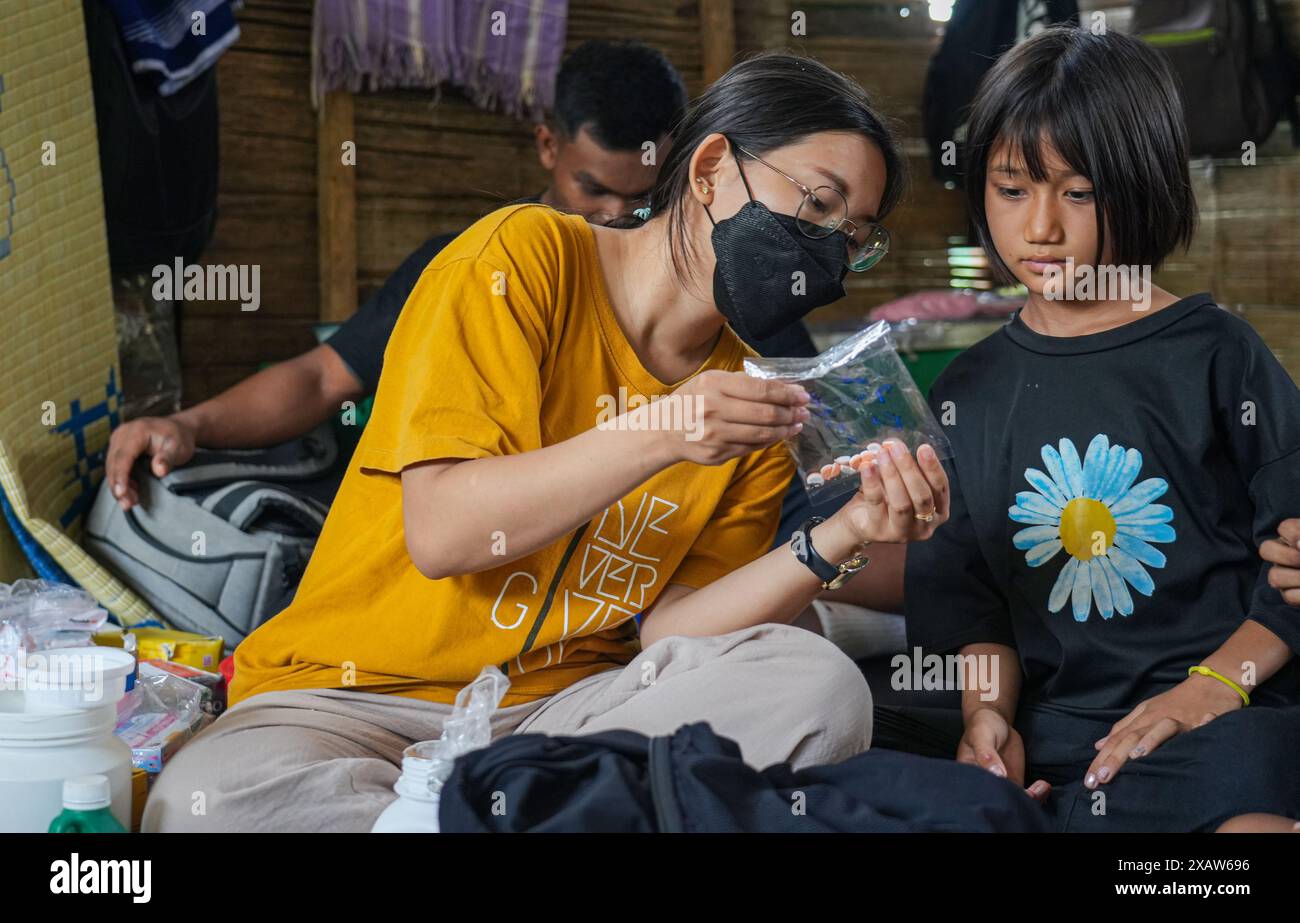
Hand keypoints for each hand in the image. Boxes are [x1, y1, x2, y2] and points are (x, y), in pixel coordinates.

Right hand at [104, 415, 198, 509]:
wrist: (177, 429)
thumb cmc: (178, 438)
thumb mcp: (179, 447)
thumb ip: (168, 458)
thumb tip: (159, 470)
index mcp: (136, 431)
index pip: (123, 456)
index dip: (121, 476)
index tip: (121, 493)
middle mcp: (122, 434)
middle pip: (114, 463)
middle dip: (118, 486)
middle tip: (127, 504)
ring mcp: (118, 441)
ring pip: (112, 467)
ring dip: (118, 486)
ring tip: (129, 503)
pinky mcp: (118, 449)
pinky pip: (115, 467)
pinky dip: (121, 481)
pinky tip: (130, 494)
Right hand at [661, 370, 808, 466]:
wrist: (664, 430)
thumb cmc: (692, 401)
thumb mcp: (709, 382)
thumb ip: (742, 382)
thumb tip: (782, 387)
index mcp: (712, 384)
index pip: (760, 389)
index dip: (786, 393)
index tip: (802, 395)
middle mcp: (712, 409)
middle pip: (764, 413)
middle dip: (790, 412)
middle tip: (804, 411)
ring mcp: (714, 434)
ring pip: (761, 434)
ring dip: (784, 429)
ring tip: (796, 424)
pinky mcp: (717, 454)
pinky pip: (751, 448)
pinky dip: (769, 441)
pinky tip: (778, 435)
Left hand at [831, 441, 949, 544]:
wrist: (861, 521)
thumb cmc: (887, 498)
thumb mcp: (902, 481)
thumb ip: (905, 466)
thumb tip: (895, 444)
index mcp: (938, 512)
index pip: (940, 488)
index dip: (933, 467)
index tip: (924, 447)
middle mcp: (925, 526)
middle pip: (922, 496)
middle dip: (909, 469)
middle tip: (897, 447)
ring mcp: (903, 532)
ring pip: (901, 503)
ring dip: (892, 475)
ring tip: (882, 454)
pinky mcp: (879, 531)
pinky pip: (876, 504)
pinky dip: (872, 483)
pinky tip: (867, 468)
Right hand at [957, 706, 1050, 802]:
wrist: (995, 720)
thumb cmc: (982, 726)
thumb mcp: (981, 736)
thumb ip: (987, 754)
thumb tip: (997, 774)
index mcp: (970, 776)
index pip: (979, 794)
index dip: (993, 798)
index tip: (1007, 787)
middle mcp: (984, 784)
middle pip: (998, 802)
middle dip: (1015, 802)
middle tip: (1029, 791)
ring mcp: (1001, 784)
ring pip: (1014, 801)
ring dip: (1030, 800)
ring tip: (1041, 787)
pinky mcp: (1014, 782)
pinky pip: (1025, 795)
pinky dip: (1037, 795)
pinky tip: (1044, 786)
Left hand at [1085, 673, 1244, 788]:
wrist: (1213, 682)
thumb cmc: (1180, 701)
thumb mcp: (1148, 711)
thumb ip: (1125, 727)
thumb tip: (1099, 745)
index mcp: (1140, 717)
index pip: (1115, 740)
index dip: (1100, 759)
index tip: (1088, 780)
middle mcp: (1150, 718)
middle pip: (1124, 739)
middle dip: (1108, 760)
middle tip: (1095, 780)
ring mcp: (1168, 719)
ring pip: (1142, 734)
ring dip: (1128, 751)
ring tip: (1115, 768)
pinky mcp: (1188, 721)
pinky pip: (1170, 731)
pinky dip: (1156, 739)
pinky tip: (1146, 752)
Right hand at [1261, 518, 1299, 605]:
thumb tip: (1299, 545)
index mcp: (1297, 537)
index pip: (1285, 528)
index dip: (1294, 533)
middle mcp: (1286, 554)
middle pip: (1266, 549)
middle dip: (1286, 556)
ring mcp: (1286, 574)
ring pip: (1274, 576)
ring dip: (1297, 578)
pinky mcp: (1290, 594)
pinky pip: (1289, 595)